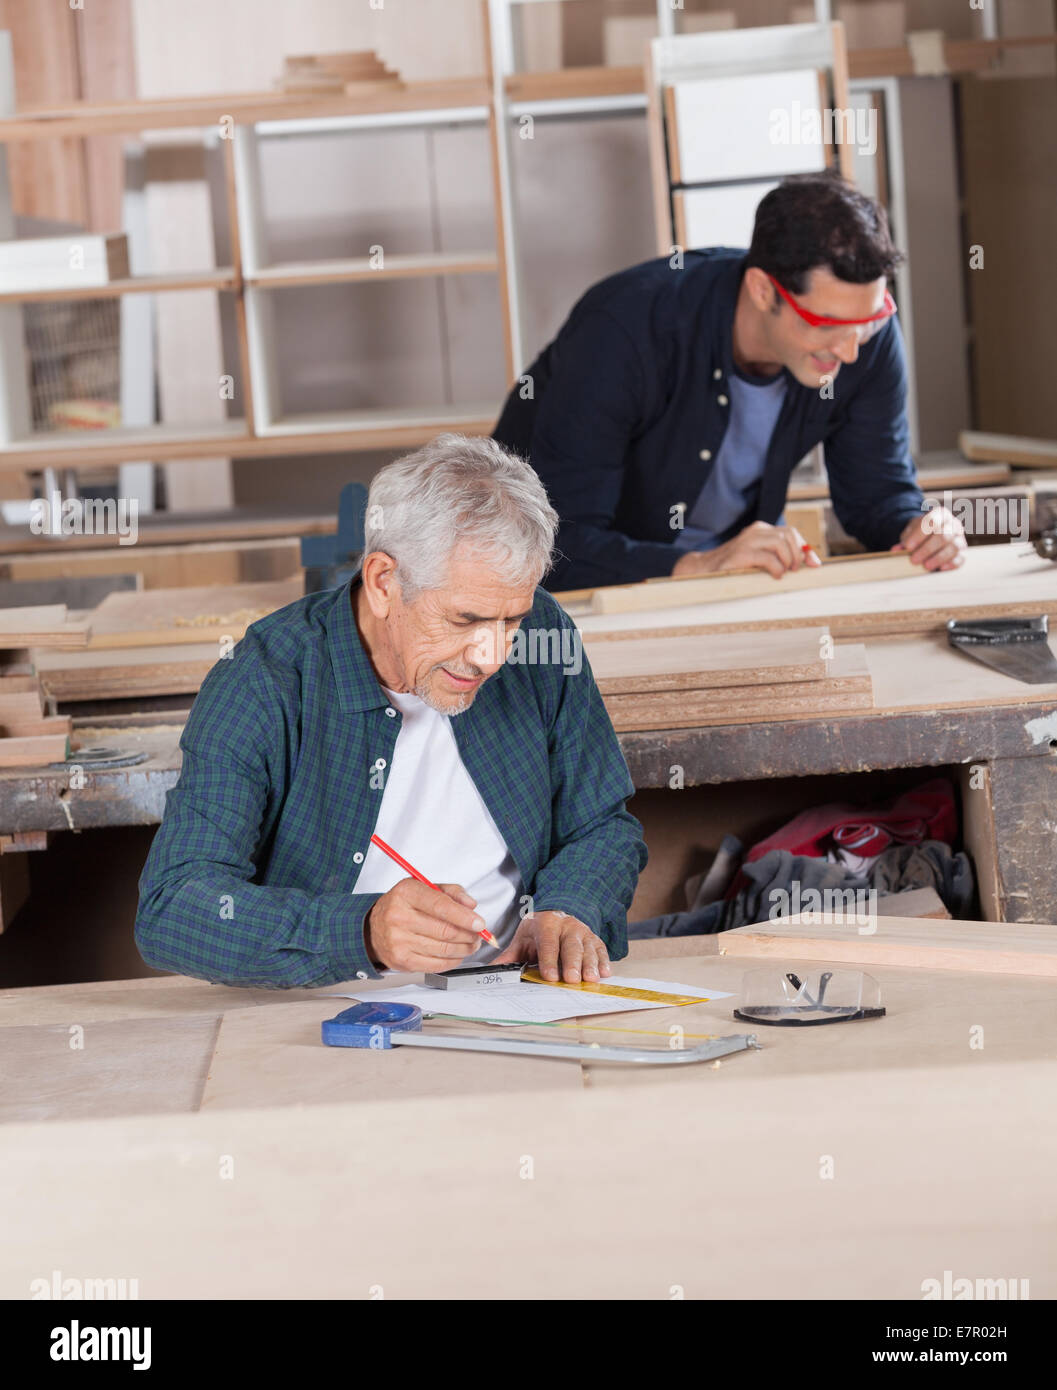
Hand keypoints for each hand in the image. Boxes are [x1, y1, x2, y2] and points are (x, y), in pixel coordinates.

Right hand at [364, 879, 484, 972]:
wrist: (374, 928)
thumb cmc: (404, 906)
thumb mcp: (424, 888)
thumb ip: (451, 892)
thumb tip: (471, 905)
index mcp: (406, 893)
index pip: (440, 906)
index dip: (464, 917)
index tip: (479, 923)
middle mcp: (399, 916)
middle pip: (445, 931)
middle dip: (468, 935)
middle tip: (478, 934)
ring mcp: (398, 941)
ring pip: (444, 949)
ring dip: (464, 949)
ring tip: (470, 944)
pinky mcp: (401, 961)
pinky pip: (436, 964)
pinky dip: (453, 961)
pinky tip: (457, 954)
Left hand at [494, 910, 610, 983]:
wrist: (557, 911)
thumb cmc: (539, 929)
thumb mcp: (522, 939)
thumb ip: (509, 956)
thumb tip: (489, 972)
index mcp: (546, 924)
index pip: (548, 943)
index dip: (549, 960)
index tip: (549, 976)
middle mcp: (567, 926)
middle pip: (571, 946)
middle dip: (572, 963)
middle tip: (571, 979)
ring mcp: (583, 932)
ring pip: (588, 948)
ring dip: (590, 964)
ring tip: (591, 979)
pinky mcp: (594, 939)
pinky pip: (601, 949)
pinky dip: (604, 961)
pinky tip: (605, 973)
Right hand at [671, 520, 822, 579]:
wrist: (703, 569)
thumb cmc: (735, 567)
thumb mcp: (760, 559)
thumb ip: (780, 558)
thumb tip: (809, 564)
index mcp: (761, 531)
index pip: (791, 533)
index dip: (805, 548)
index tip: (814, 564)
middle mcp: (756, 532)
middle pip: (789, 535)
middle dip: (798, 554)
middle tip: (795, 570)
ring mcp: (748, 541)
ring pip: (780, 544)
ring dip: (787, 561)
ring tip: (784, 573)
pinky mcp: (741, 554)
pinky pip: (767, 558)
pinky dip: (776, 568)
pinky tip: (775, 575)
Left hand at [894, 509, 966, 571]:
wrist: (930, 537)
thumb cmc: (919, 535)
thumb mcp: (910, 534)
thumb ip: (904, 541)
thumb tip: (895, 550)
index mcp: (940, 514)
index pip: (931, 522)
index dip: (919, 535)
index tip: (908, 547)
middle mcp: (953, 524)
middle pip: (943, 535)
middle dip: (927, 549)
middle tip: (914, 560)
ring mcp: (960, 538)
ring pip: (953, 547)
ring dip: (938, 558)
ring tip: (926, 566)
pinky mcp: (963, 552)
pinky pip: (961, 558)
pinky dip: (951, 563)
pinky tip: (941, 568)